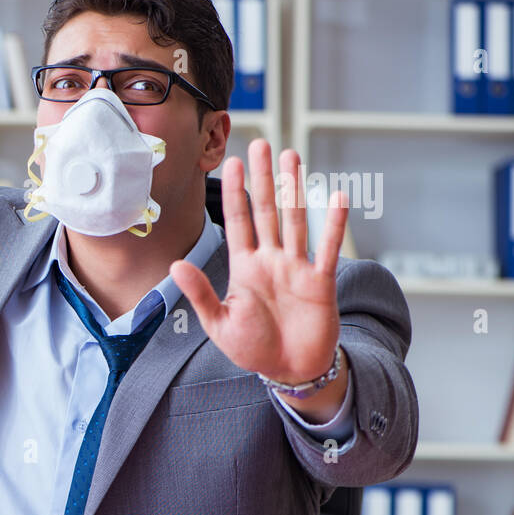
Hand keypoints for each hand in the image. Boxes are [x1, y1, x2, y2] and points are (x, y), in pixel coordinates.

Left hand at [169, 139, 348, 385]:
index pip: (238, 222)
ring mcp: (296, 267)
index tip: (230, 162)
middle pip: (266, 210)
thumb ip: (200, 292)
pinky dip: (333, 224)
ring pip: (295, 219)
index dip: (235, 193)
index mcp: (245, 267)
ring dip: (294, 189)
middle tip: (260, 144)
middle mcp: (271, 260)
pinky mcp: (320, 281)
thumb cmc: (253, 348)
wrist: (289, 370)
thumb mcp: (219, 323)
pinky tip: (337, 196)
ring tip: (291, 157)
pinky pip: (328, 247)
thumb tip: (176, 264)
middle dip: (262, 178)